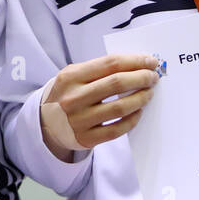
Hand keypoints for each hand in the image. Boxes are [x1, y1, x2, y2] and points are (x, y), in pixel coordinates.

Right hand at [41, 53, 159, 160]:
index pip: (110, 64)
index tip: (150, 61)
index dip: (134, 61)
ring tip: (148, 93)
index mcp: (71, 76)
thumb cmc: (67, 94)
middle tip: (152, 77)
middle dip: (141, 78)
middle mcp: (74, 98)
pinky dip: (132, 120)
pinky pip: (116, 130)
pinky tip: (138, 112)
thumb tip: (136, 64)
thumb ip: (99, 69)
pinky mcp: (86, 138)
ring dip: (140, 98)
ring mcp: (79, 120)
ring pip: (119, 108)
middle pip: (116, 83)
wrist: (46, 124)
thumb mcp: (73, 76)